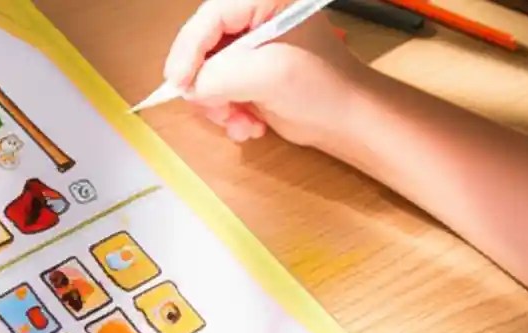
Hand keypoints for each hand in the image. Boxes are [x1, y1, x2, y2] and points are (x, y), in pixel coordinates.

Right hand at [163, 0, 370, 147]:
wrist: (349, 121)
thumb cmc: (322, 88)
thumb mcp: (267, 75)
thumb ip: (219, 75)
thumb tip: (186, 87)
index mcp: (267, 0)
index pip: (211, 17)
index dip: (188, 50)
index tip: (177, 84)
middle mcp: (257, 14)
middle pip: (204, 45)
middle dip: (207, 85)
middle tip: (217, 111)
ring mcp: (252, 44)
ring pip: (207, 71)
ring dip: (218, 104)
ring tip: (240, 123)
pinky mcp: (250, 69)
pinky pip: (219, 87)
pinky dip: (227, 110)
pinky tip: (249, 125)